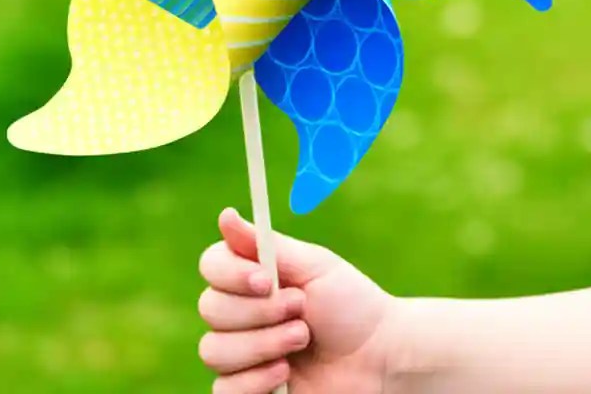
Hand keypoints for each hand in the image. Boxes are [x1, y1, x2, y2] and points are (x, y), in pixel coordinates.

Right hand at [197, 208, 395, 392]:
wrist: (380, 358)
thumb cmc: (352, 306)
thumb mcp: (314, 266)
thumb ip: (265, 244)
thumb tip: (225, 215)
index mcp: (250, 277)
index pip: (210, 266)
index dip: (231, 274)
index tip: (266, 281)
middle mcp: (238, 313)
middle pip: (210, 308)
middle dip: (260, 312)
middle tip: (302, 311)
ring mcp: (240, 353)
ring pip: (214, 350)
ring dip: (263, 345)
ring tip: (303, 341)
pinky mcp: (247, 389)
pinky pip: (223, 389)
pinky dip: (254, 381)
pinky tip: (285, 374)